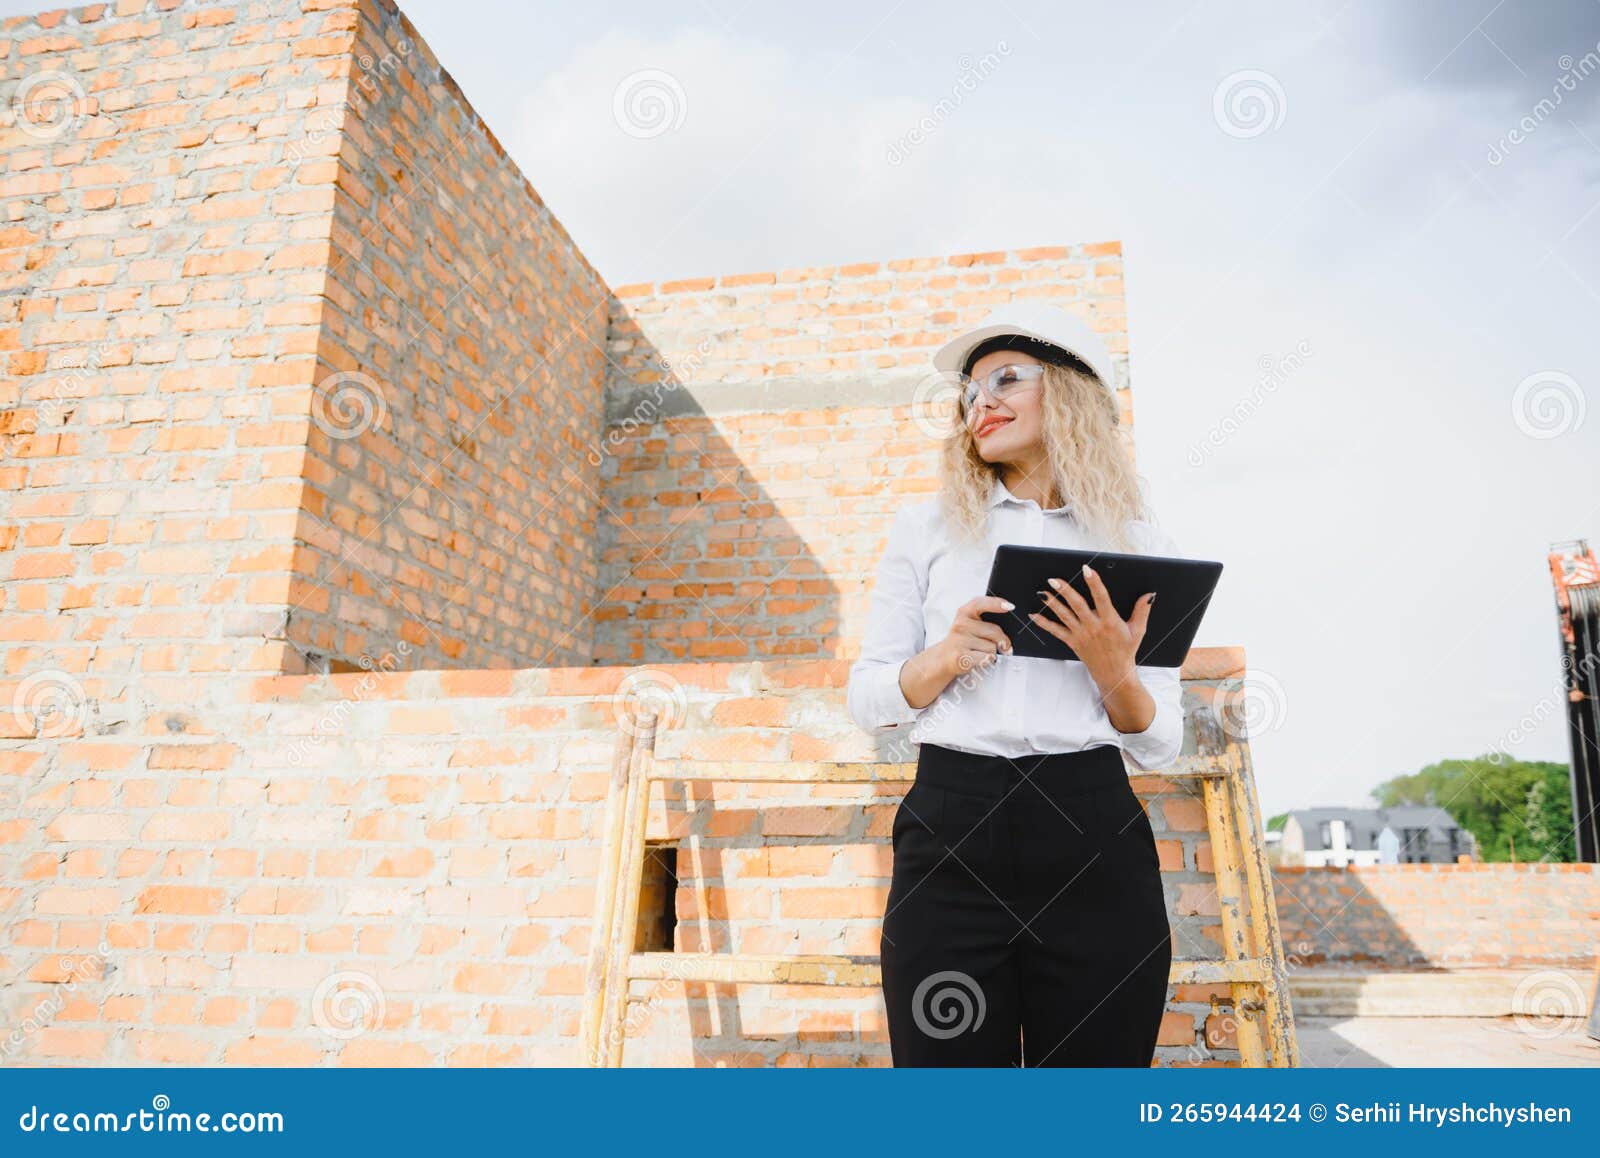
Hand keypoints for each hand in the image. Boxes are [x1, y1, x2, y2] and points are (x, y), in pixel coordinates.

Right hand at [937, 595, 1013, 678]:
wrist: (943, 659)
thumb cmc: (962, 642)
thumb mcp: (970, 626)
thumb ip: (988, 625)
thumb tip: (1006, 643)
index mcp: (964, 613)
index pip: (981, 604)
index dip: (997, 604)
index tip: (1010, 606)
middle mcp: (961, 625)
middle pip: (995, 631)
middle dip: (1002, 641)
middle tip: (1000, 646)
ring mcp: (959, 640)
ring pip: (992, 647)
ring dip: (991, 653)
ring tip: (978, 652)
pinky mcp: (960, 656)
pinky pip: (986, 658)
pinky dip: (987, 662)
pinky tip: (978, 660)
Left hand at [1030, 565, 1152, 686]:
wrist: (1114, 674)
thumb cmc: (1126, 651)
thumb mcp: (1138, 631)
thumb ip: (1142, 611)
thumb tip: (1149, 594)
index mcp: (1109, 621)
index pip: (1101, 598)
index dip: (1094, 582)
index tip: (1086, 569)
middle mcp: (1093, 627)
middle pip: (1077, 605)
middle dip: (1065, 591)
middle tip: (1053, 579)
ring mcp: (1081, 635)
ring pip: (1064, 616)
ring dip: (1052, 603)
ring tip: (1042, 592)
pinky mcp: (1072, 642)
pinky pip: (1056, 632)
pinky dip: (1044, 623)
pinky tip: (1034, 615)